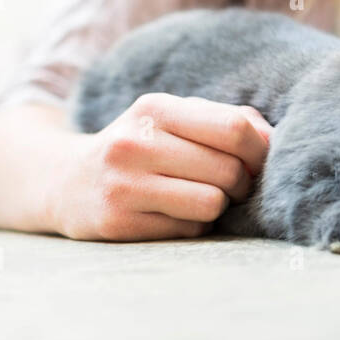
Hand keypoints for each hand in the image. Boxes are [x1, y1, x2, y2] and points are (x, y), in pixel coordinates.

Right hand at [52, 93, 273, 240]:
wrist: (66, 181)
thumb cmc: (142, 145)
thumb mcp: (176, 118)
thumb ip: (229, 120)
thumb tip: (273, 142)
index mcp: (156, 107)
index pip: (233, 128)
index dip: (259, 151)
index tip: (258, 162)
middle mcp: (135, 141)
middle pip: (228, 170)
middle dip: (241, 183)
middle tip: (230, 185)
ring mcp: (123, 183)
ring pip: (211, 204)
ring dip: (217, 207)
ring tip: (200, 198)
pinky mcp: (117, 222)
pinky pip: (188, 231)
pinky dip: (192, 226)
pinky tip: (171, 214)